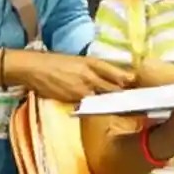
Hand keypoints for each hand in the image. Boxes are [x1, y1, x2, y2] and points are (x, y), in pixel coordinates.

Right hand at [9, 51, 134, 102]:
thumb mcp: (77, 61)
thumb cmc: (55, 63)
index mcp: (92, 62)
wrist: (35, 67)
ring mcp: (84, 87)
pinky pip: (91, 105)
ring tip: (125, 108)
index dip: (128, 79)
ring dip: (114, 103)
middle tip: (138, 100)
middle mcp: (91, 74)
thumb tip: (106, 78)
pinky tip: (103, 111)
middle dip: (126, 94)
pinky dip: (98, 108)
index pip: (116, 71)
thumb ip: (92, 69)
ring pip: (105, 98)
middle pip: (115, 87)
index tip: (138, 84)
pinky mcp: (75, 98)